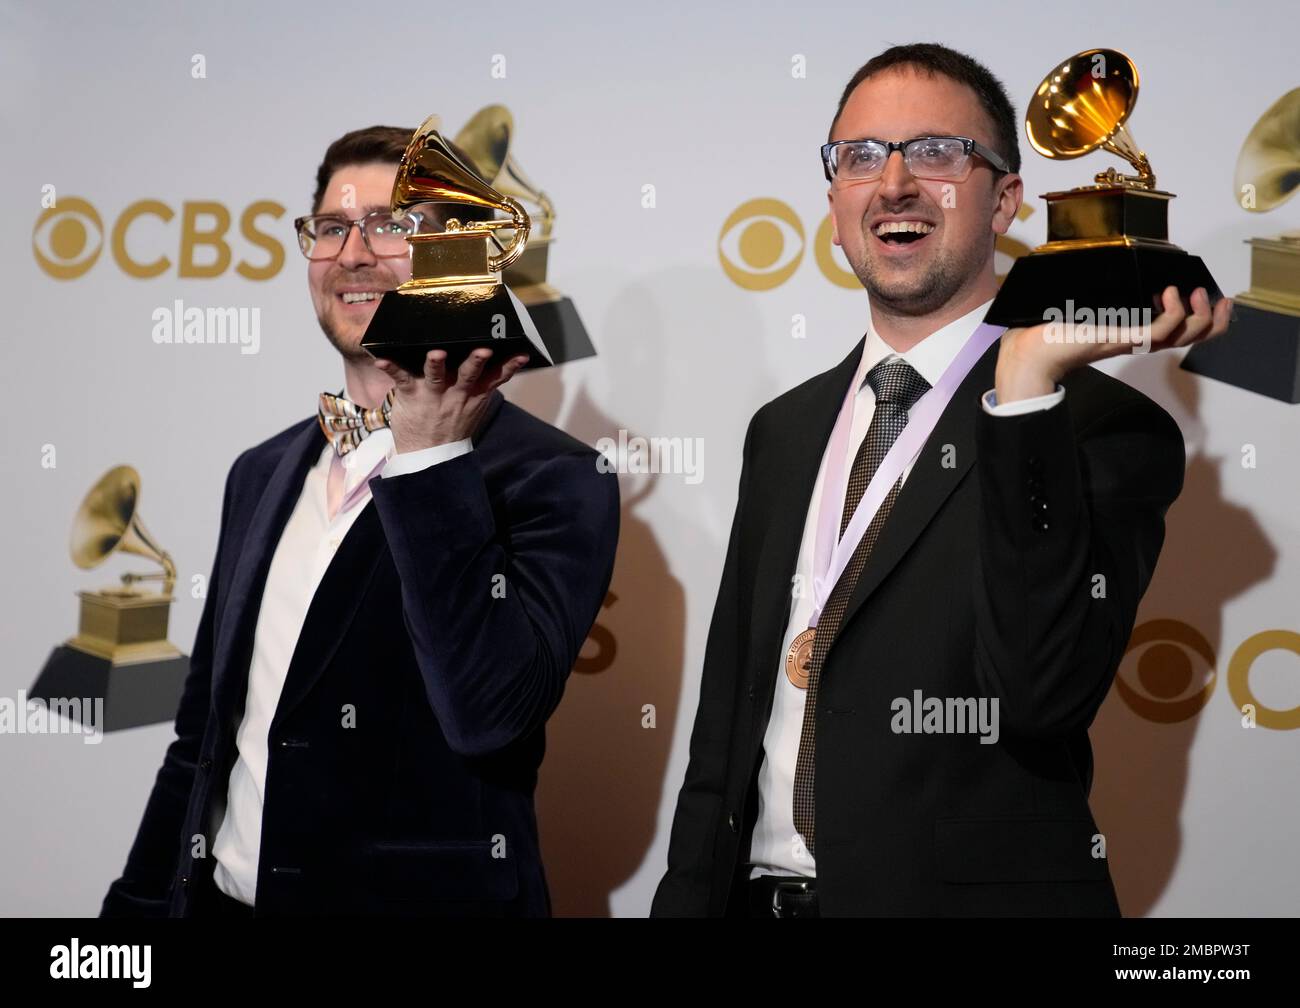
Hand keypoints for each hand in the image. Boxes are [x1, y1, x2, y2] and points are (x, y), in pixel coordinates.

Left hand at [374, 348, 529, 452]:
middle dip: (476, 362)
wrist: (427, 455)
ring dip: (435, 364)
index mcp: (473, 394)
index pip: (495, 377)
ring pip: (436, 376)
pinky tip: (381, 360)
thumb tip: (495, 358)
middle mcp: (456, 393)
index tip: (520, 354)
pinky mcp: (411, 396)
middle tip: (483, 350)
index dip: (509, 366)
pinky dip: (391, 368)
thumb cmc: (450, 426)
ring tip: (436, 354)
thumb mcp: (474, 409)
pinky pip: (400, 379)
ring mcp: (433, 395)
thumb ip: (482, 385)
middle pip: (469, 374)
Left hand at [995, 285, 1232, 403]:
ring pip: (1185, 336)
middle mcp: (1136, 339)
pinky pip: (1162, 332)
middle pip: (1193, 337)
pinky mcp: (1121, 340)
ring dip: (1198, 313)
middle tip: (1214, 296)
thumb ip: (1099, 285)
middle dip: (1214, 319)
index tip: (1214, 296)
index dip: (1205, 318)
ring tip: (1188, 291)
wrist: (1027, 351)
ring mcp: (1131, 341)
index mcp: (1132, 332)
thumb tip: (1101, 255)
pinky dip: (1173, 312)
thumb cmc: (1047, 327)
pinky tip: (1166, 292)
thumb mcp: (1082, 299)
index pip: (1179, 330)